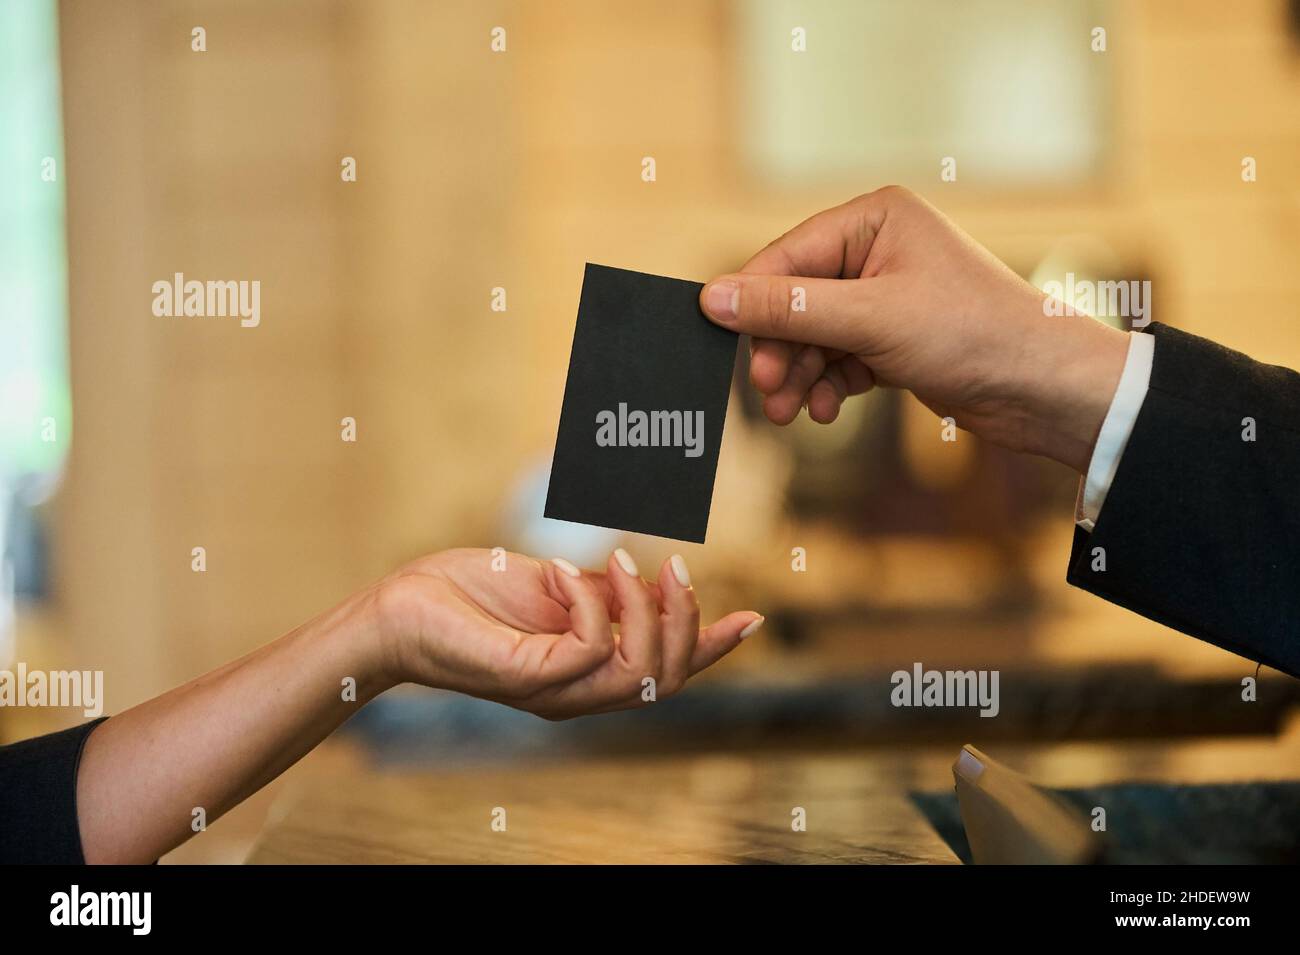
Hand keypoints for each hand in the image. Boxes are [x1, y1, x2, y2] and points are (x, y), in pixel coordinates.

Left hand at [375, 548, 762, 719]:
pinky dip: (590, 601)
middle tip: (672, 567)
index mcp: (588, 673)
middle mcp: (577, 693)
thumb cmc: (469, 595)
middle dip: (689, 622)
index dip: (713, 649)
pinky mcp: (525, 677)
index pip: (668, 673)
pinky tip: (561, 569)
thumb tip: (645, 582)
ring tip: (623, 561)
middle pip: (670, 680)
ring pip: (640, 672)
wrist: (400, 607)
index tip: (753, 619)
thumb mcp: (552, 588)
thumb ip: (599, 594)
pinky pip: (588, 649)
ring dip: (643, 610)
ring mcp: (552, 691)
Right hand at [698, 186, 1129, 473]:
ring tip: (791, 411)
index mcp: (876, 219)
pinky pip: (839, 358)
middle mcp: (879, 250)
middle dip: (780, 348)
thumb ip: (787, 308)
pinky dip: (827, 385)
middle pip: (796, 299)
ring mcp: (887, 296)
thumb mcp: (868, 319)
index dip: (752, 301)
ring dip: (799, 374)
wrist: (1042, 387)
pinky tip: (825, 410)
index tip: (719, 338)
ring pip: (815, 335)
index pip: (788, 255)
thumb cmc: (972, 333)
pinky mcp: (895, 338)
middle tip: (767, 391)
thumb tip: (712, 297)